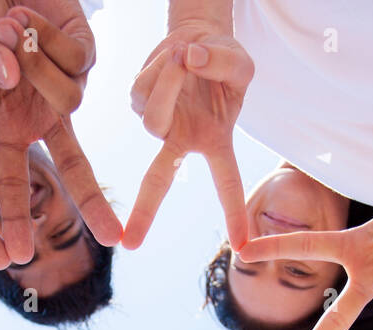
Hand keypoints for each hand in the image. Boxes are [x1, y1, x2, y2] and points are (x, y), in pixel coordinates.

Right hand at [0, 0, 120, 260]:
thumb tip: (5, 77)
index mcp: (10, 123)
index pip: (14, 178)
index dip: (16, 216)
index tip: (17, 256)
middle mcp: (45, 113)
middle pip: (75, 167)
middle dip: (93, 201)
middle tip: (112, 239)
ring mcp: (70, 85)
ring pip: (67, 99)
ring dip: (31, 65)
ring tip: (5, 27)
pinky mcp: (88, 54)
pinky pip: (74, 60)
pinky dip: (44, 37)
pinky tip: (27, 16)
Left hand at [123, 23, 253, 248]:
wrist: (196, 39)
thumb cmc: (225, 62)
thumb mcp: (240, 63)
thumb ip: (222, 63)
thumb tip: (189, 60)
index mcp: (214, 142)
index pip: (227, 182)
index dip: (235, 213)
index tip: (242, 246)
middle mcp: (182, 140)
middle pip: (158, 180)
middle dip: (144, 212)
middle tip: (129, 246)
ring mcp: (157, 123)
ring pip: (153, 117)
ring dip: (170, 83)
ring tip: (188, 57)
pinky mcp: (137, 101)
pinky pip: (142, 88)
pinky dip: (159, 67)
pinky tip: (173, 57)